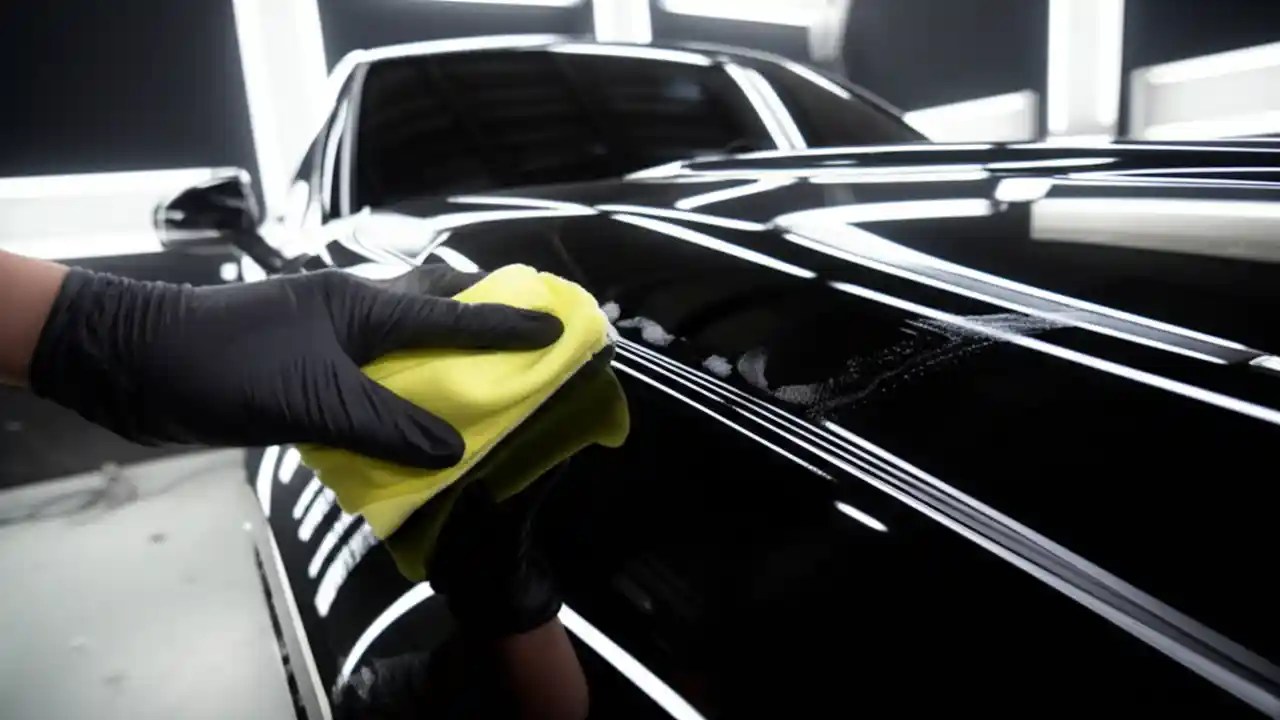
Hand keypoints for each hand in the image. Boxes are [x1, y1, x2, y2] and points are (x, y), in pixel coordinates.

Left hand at [29, 264, 561, 466]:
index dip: (509, 326)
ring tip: (480, 389)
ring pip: (402, 348)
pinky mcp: (301, 371)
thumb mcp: (312, 399)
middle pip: (433, 312)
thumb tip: (453, 450)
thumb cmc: (221, 365)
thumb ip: (387, 425)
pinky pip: (370, 382)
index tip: (560, 328)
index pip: (453, 314)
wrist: (131, 363)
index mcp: (362, 306)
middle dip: (481, 324)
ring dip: (440, 364)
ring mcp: (324, 341)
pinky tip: (409, 428)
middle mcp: (350, 315)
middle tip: (526, 342)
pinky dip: (399, 399)